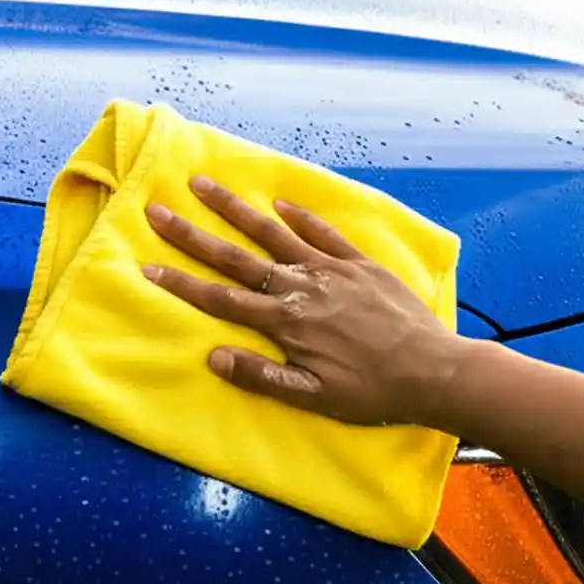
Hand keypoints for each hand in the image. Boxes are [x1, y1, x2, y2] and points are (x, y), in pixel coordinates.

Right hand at [142, 176, 468, 427]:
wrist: (434, 372)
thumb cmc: (373, 392)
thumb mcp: (314, 398)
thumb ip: (262, 376)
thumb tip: (214, 356)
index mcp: (286, 323)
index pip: (221, 300)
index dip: (182, 283)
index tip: (148, 265)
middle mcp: (301, 288)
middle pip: (236, 258)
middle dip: (192, 235)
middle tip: (158, 210)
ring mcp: (331, 271)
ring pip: (274, 233)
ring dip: (236, 209)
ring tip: (204, 184)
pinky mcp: (360, 265)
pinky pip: (323, 234)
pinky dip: (300, 217)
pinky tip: (279, 202)